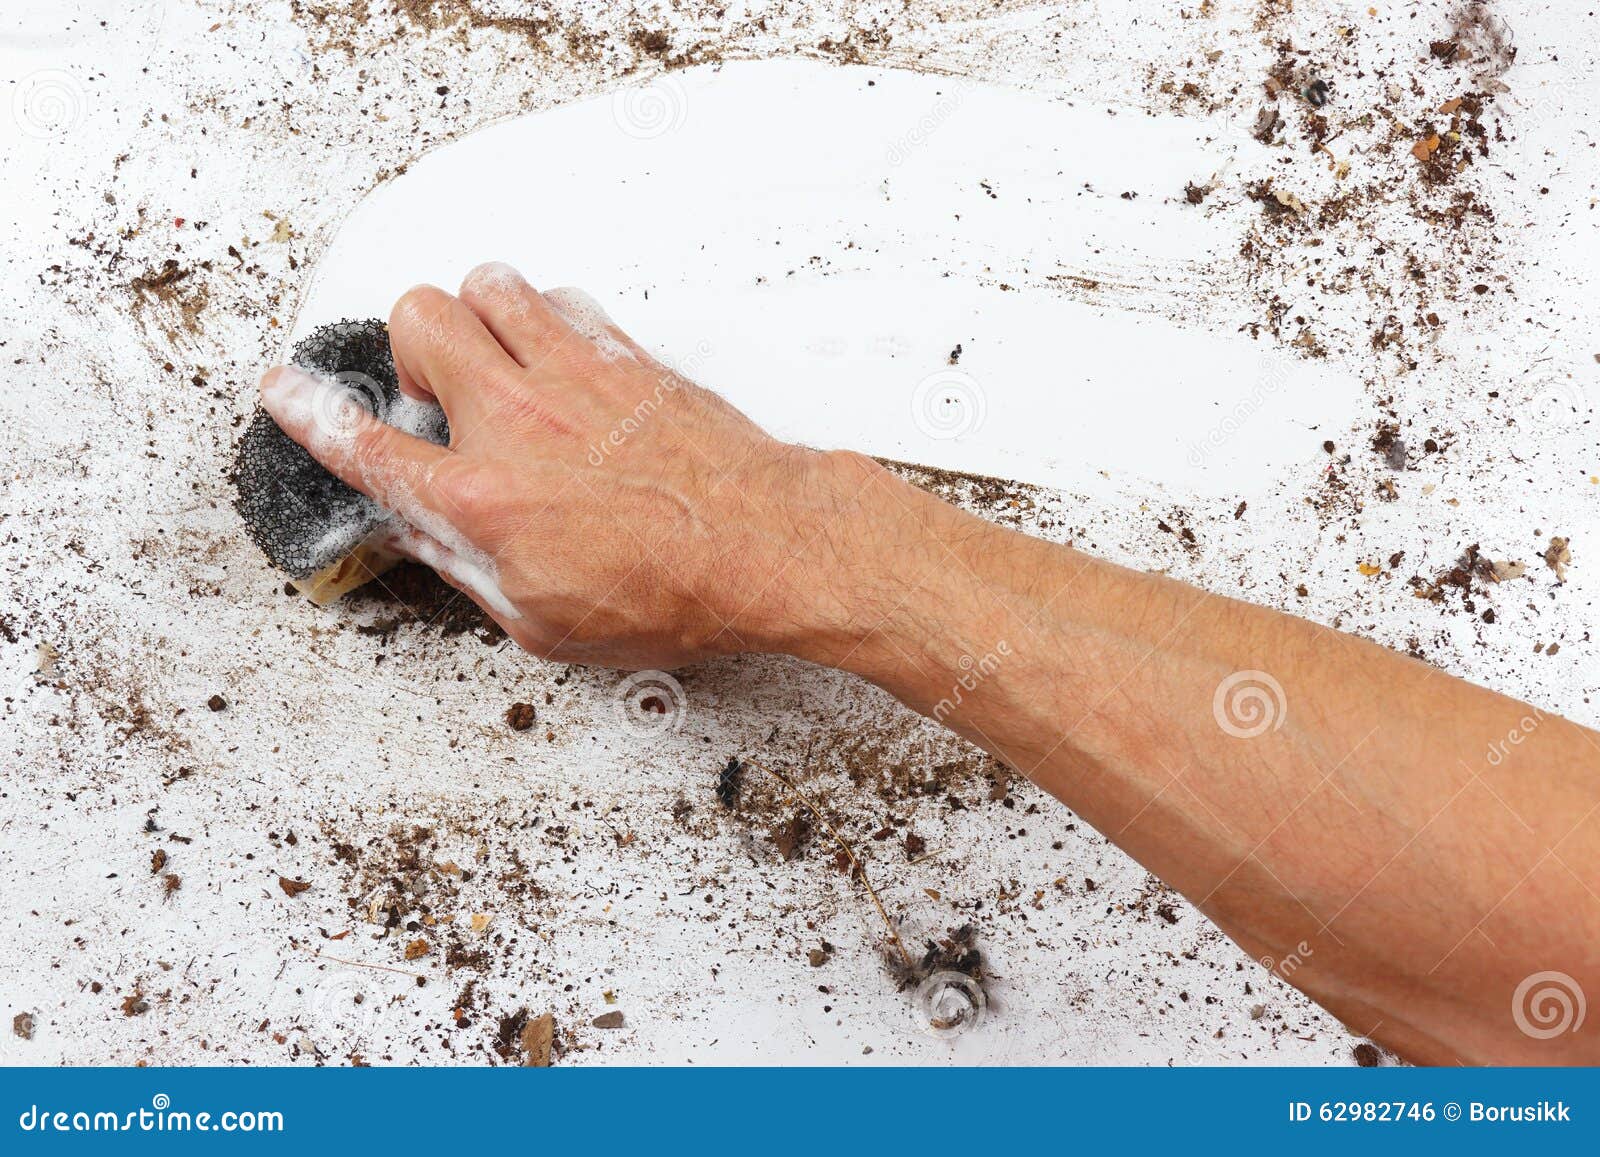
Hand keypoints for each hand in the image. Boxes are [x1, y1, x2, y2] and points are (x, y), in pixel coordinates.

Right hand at [258, 262, 905, 668]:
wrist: (768, 546)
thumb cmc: (675, 591)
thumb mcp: (544, 624)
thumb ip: (466, 571)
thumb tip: (423, 538)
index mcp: (480, 500)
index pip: (363, 444)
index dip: (311, 414)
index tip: (289, 393)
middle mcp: (516, 420)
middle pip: (415, 319)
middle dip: (408, 352)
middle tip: (437, 400)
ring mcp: (571, 373)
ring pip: (484, 282)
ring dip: (475, 317)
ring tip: (496, 367)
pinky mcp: (623, 353)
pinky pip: (559, 297)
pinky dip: (545, 319)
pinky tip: (562, 363)